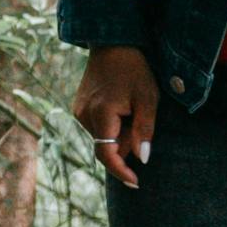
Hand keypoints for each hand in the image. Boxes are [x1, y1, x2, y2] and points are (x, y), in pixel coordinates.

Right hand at [75, 44, 160, 186]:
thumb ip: (144, 130)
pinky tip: (121, 106)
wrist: (113, 42)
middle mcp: (84, 115)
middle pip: (106, 146)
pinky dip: (111, 125)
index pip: (107, 155)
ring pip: (101, 137)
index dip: (121, 171)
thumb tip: (142, 159)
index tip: (136, 183)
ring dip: (118, 134)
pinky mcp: (78, 106)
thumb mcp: (148, 98)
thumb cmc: (134, 69)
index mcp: (101, 114)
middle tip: (141, 123)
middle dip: (125, 146)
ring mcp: (79, 110)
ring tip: (132, 110)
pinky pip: (96, 126)